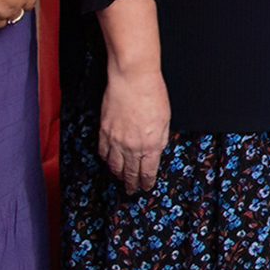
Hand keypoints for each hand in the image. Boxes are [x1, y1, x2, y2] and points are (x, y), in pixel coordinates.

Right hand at [98, 68, 168, 191]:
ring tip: (120, 178)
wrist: (132, 79)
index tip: (146, 187)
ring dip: (118, 173)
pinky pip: (103, 151)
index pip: (147, 171)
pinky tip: (108, 161)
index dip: (146, 182)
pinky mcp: (104, 130)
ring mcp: (116, 139)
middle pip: (129, 171)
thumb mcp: (165, 120)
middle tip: (131, 190)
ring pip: (114, 164)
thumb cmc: (153, 95)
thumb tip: (157, 150)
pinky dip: (106, 158)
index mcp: (150, 144)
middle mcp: (132, 146)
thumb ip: (160, 139)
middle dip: (131, 183)